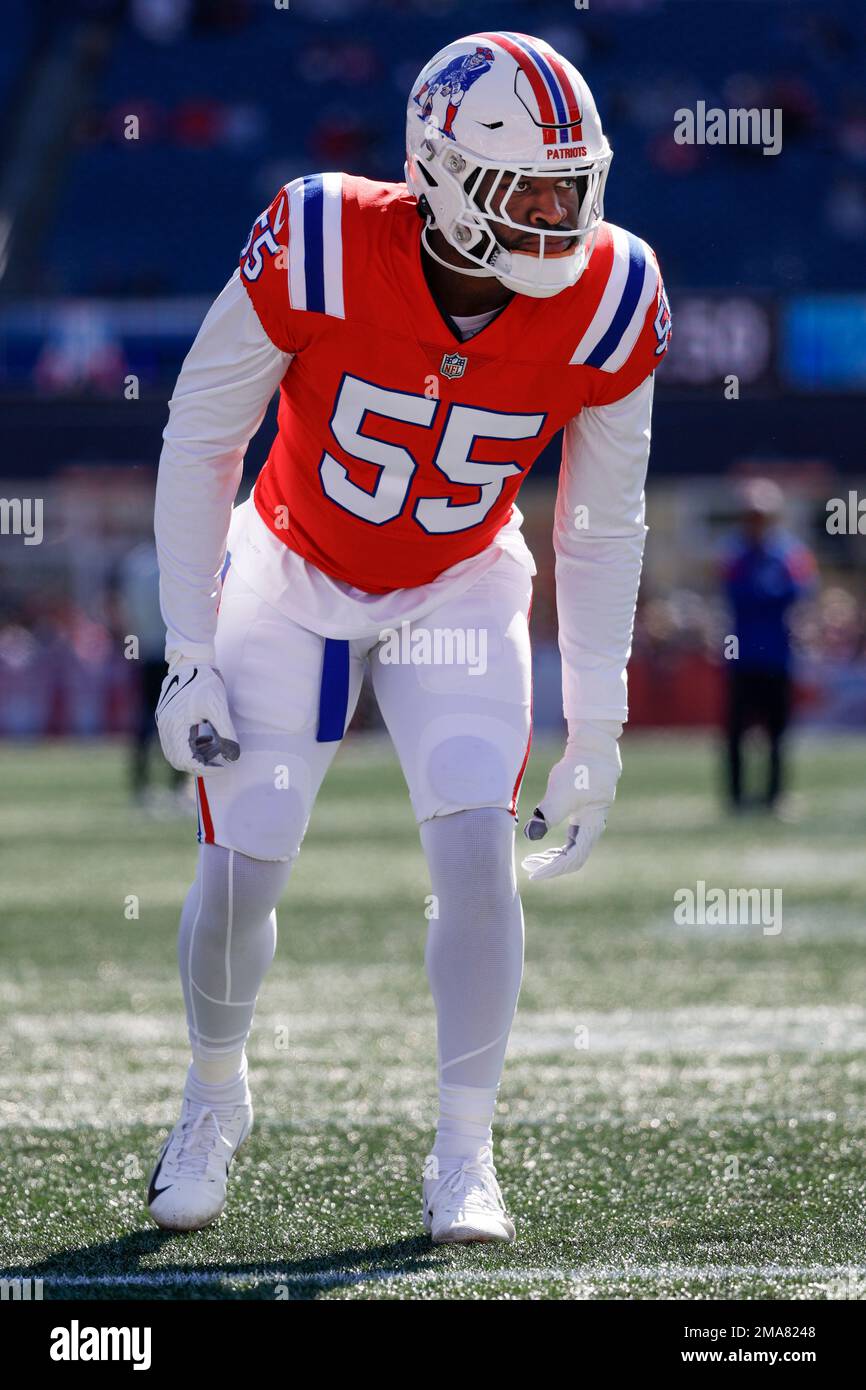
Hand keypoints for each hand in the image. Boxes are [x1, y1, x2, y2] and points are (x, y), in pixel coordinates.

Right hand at [155, 660, 239, 774]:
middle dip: (199, 765)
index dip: (205, 769)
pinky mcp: (166, 718)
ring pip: (176, 752)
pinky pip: (176, 741)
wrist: (191, 661)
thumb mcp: (218, 707)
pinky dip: (191, 745)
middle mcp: (165, 726)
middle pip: (178, 760)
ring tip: (217, 747)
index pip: (186, 760)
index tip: (222, 768)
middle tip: (219, 762)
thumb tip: (233, 756)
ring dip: (196, 755)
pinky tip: (209, 739)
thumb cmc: (205, 681)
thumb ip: (226, 733)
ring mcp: (163, 722)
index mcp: (175, 725)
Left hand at [521, 721, 620, 880]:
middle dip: (550, 865)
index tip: (533, 873)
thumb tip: (531, 836)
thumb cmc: (579, 770)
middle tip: (528, 867)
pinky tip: (544, 847)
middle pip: (572, 859)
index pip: (572, 859)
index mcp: (592, 827)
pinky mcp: (582, 815)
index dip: (553, 869)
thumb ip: (546, 815)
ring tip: (532, 860)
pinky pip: (571, 840)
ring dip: (553, 857)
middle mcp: (593, 829)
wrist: (592, 749)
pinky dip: (557, 847)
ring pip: (572, 851)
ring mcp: (589, 822)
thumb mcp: (560, 793)